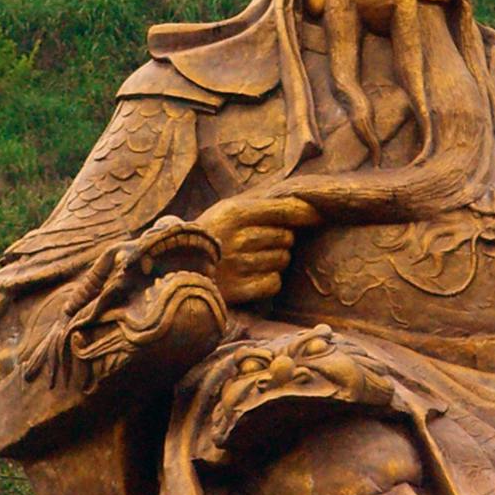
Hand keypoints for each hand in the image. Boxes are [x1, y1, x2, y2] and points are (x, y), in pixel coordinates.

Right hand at [195, 192, 319, 305]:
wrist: (176, 268)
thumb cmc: (211, 234)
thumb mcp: (228, 210)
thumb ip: (262, 205)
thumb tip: (306, 203)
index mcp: (235, 212)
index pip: (285, 210)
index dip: (306, 214)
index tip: (318, 216)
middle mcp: (238, 237)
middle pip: (287, 238)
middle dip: (282, 240)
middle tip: (261, 242)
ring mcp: (238, 265)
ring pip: (282, 260)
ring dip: (275, 260)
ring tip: (252, 259)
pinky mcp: (238, 290)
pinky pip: (273, 283)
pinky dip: (268, 280)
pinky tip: (252, 276)